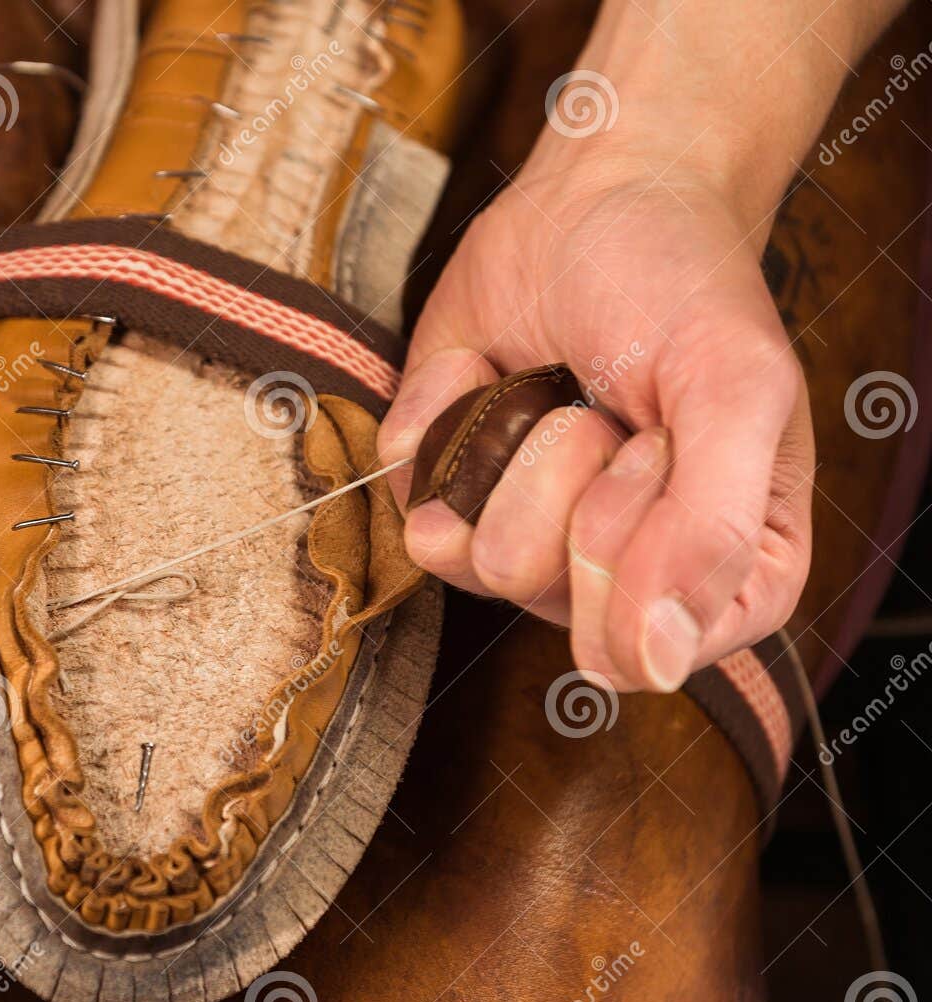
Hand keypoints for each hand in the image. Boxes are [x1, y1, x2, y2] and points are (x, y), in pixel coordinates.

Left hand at [381, 162, 812, 692]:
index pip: (640, 648)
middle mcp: (610, 574)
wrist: (596, 194)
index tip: (654, 446)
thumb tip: (660, 667)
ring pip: (470, 550)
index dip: (632, 543)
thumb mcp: (732, 391)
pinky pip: (408, 487)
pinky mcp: (443, 483)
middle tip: (610, 410)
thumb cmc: (683, 285)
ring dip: (511, 439)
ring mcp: (519, 534)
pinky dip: (447, 409)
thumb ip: (710, 533)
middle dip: (571, 475)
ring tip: (556, 388)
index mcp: (714, 572)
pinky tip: (492, 369)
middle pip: (542, 593)